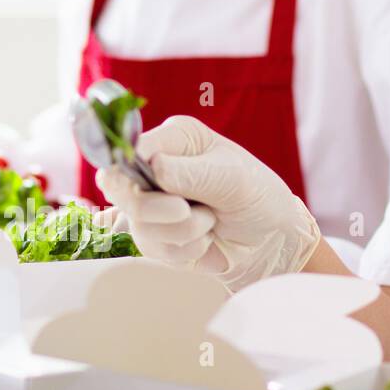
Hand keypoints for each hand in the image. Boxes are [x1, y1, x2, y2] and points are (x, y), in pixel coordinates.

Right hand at [94, 116, 319, 289]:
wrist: (270, 241)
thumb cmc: (256, 197)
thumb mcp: (233, 179)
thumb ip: (192, 173)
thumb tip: (154, 166)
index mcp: (173, 140)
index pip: (130, 146)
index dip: (130, 163)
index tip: (154, 180)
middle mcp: (155, 168)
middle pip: (120, 187)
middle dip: (156, 207)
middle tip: (186, 210)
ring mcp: (150, 205)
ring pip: (140, 223)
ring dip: (184, 230)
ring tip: (211, 221)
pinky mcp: (154, 237)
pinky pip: (155, 248)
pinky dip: (186, 249)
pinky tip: (206, 240)